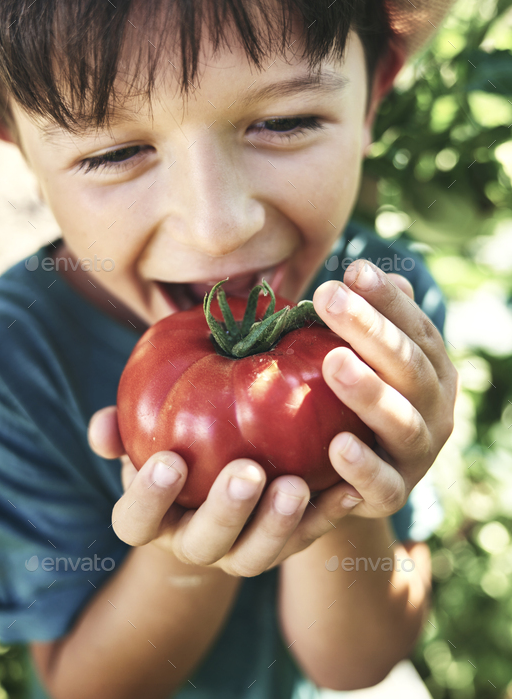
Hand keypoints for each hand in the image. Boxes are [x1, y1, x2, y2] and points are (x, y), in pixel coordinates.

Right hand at [87, 407, 363, 576]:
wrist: (215, 485)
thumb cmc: (172, 447)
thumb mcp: (143, 434)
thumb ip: (121, 429)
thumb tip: (101, 427)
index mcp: (152, 521)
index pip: (136, 521)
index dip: (148, 498)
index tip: (168, 461)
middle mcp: (195, 545)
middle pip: (204, 543)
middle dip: (226, 511)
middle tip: (248, 472)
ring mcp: (241, 552)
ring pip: (257, 555)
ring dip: (278, 524)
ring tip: (295, 486)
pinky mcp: (286, 545)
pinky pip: (309, 537)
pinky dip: (330, 515)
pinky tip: (349, 488)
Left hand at [310, 258, 457, 519]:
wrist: (350, 479)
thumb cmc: (350, 400)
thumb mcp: (361, 357)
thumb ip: (363, 322)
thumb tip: (358, 273)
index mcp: (431, 367)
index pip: (415, 327)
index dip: (386, 299)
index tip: (353, 270)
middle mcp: (434, 407)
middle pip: (407, 365)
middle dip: (369, 329)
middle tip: (328, 298)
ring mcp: (418, 454)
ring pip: (402, 422)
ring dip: (369, 391)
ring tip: (333, 362)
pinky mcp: (393, 494)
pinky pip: (383, 485)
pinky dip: (363, 466)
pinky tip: (337, 445)